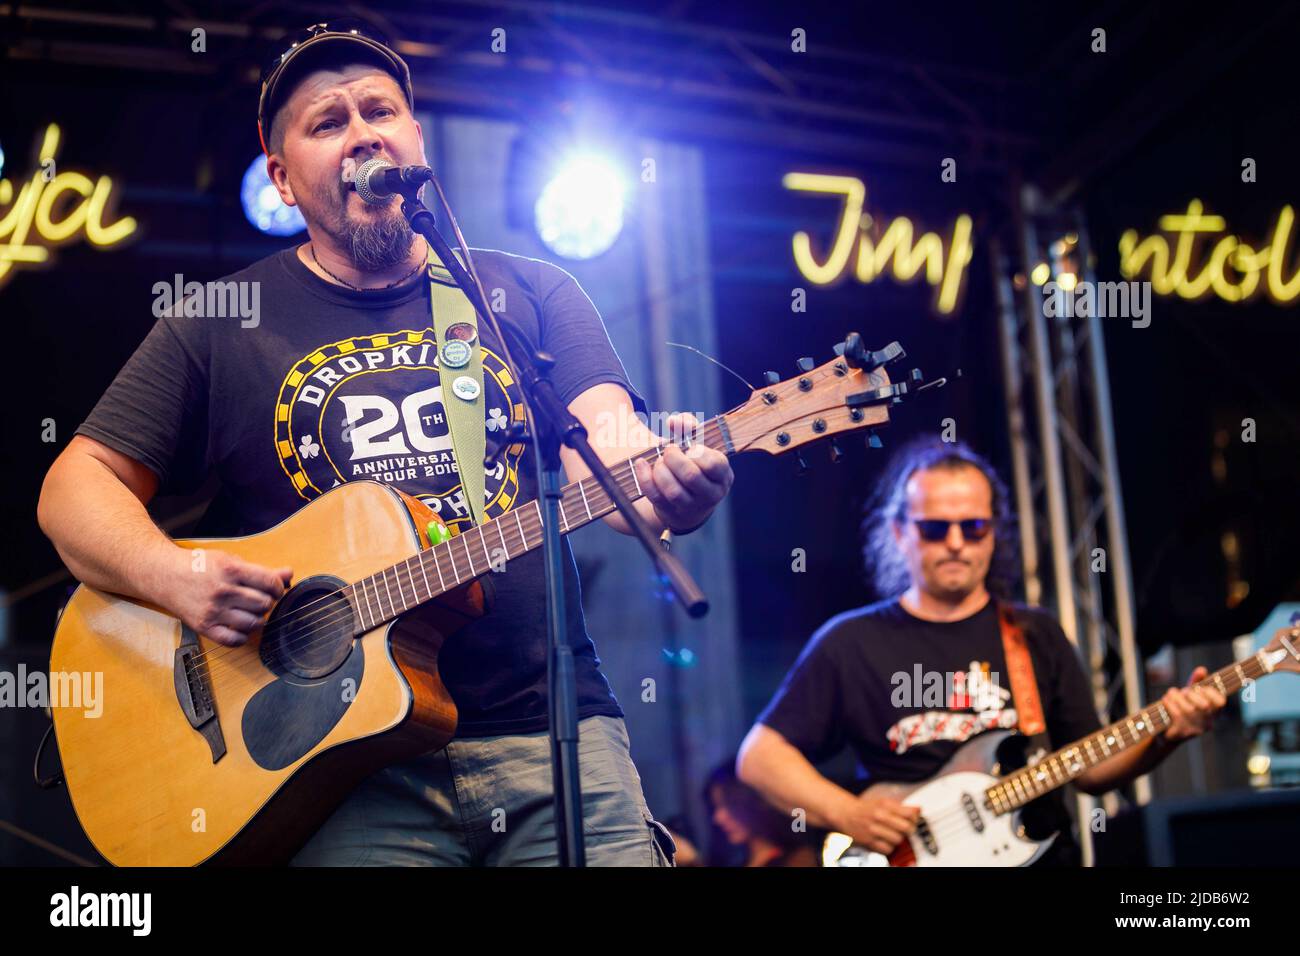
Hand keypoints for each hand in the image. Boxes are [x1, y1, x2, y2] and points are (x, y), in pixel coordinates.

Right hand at [167, 546, 291, 646]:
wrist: (165, 576)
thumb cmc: (201, 566)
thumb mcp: (231, 560)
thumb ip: (262, 570)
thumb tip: (289, 574)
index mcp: (231, 570)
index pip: (270, 583)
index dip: (278, 587)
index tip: (274, 588)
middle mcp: (222, 591)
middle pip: (264, 604)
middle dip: (267, 602)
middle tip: (260, 599)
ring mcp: (213, 611)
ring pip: (253, 623)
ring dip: (257, 619)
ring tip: (250, 612)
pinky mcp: (204, 627)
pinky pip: (233, 640)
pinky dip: (242, 636)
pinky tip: (240, 626)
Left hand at [634, 413, 733, 532]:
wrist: (691, 500)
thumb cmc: (695, 463)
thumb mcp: (699, 444)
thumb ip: (689, 426)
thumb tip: (674, 421)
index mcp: (723, 476)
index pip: (713, 464)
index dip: (697, 452)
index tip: (689, 447)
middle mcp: (711, 494)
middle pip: (691, 476)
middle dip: (674, 458)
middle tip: (669, 450)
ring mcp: (691, 507)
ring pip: (674, 491)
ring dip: (661, 471)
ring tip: (659, 461)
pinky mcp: (671, 512)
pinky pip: (656, 497)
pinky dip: (645, 479)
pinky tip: (641, 464)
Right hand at [835, 792, 920, 855]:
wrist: (845, 814)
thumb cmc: (866, 808)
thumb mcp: (883, 802)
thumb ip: (901, 807)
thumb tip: (918, 810)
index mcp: (884, 805)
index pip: (909, 814)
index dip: (915, 818)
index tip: (913, 820)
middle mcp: (879, 816)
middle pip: (906, 828)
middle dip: (909, 830)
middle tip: (906, 830)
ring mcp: (873, 830)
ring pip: (898, 840)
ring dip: (898, 839)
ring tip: (893, 835)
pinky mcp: (869, 842)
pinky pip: (888, 849)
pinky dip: (889, 847)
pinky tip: (886, 841)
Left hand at [1159, 666, 1228, 743]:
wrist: (1163, 734)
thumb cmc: (1179, 710)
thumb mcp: (1189, 695)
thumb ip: (1196, 682)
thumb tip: (1202, 669)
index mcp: (1212, 715)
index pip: (1220, 703)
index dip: (1211, 692)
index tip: (1200, 688)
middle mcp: (1206, 724)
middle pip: (1204, 705)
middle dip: (1191, 694)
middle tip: (1182, 692)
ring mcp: (1194, 730)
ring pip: (1189, 709)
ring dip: (1177, 697)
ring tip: (1171, 694)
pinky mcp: (1180, 733)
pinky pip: (1176, 714)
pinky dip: (1169, 703)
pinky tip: (1166, 700)